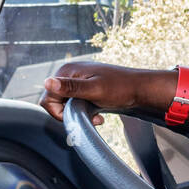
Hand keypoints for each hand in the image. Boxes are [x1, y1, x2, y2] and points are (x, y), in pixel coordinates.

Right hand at [38, 61, 157, 125]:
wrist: (141, 89)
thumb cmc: (121, 88)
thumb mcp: (94, 89)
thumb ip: (71, 87)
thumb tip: (48, 82)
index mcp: (66, 71)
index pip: (47, 98)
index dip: (58, 112)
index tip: (77, 116)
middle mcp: (69, 74)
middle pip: (55, 102)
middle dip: (69, 113)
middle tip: (90, 117)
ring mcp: (77, 81)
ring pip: (66, 104)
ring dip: (78, 114)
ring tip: (96, 115)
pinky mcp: (85, 89)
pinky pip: (76, 104)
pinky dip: (84, 112)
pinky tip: (98, 114)